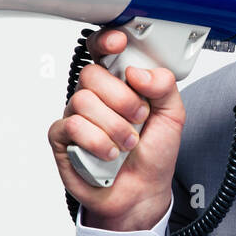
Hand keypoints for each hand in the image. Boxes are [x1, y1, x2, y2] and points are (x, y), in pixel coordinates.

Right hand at [47, 28, 185, 230]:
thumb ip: (164, 86)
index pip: (102, 51)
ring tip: (128, 143)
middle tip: (139, 117)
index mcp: (119, 83)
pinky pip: (73, 126)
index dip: (106, 42)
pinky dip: (98, 142)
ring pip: (83, 101)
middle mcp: (95, 96)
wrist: (141, 193)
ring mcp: (76, 116)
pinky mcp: (63, 139)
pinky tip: (109, 153)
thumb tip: (139, 71)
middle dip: (122, 98)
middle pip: (91, 74)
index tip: (120, 44)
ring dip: (114, 126)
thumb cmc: (153, 153)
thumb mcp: (173, 116)